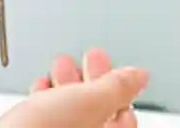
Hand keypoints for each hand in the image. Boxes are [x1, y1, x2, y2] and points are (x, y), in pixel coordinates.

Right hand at [0, 49, 147, 127]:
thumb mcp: (89, 101)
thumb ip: (117, 87)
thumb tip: (139, 77)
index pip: (125, 115)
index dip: (119, 85)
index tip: (111, 64)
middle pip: (97, 112)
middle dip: (91, 80)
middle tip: (88, 59)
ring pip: (70, 115)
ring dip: (67, 86)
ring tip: (61, 67)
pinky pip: (47, 120)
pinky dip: (46, 100)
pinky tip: (41, 88)